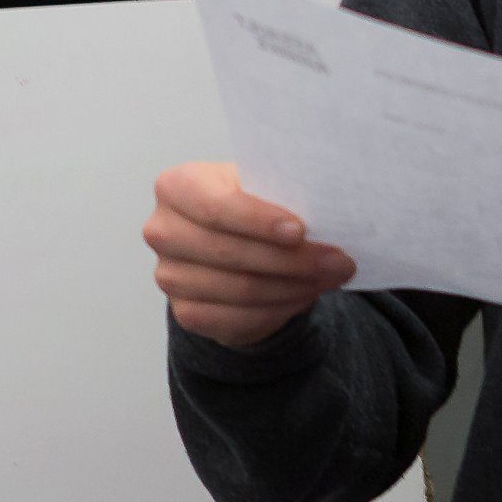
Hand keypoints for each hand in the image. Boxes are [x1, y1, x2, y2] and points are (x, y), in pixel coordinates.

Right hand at [145, 156, 355, 348]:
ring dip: (294, 286)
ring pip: (242, 289)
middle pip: (232, 253)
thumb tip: (327, 211)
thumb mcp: (256, 184)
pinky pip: (239, 318)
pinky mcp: (184, 312)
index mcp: (176, 187)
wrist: (226, 243)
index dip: (259, 221)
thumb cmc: (245, 203)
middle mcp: (163, 231)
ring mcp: (169, 276)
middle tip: (338, 261)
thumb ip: (277, 191)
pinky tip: (305, 294)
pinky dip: (280, 308)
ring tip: (330, 276)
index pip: (217, 207)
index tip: (301, 230)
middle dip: (292, 259)